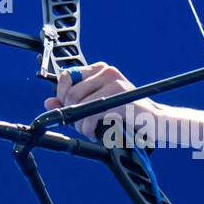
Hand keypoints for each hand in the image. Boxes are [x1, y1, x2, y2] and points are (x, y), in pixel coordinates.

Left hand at [46, 63, 162, 142]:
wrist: (155, 122)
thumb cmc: (126, 115)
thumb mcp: (96, 107)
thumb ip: (72, 103)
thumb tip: (48, 102)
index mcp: (101, 69)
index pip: (67, 76)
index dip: (62, 96)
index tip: (69, 110)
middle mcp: (107, 72)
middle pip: (71, 94)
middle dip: (72, 115)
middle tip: (83, 126)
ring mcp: (115, 83)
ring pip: (79, 105)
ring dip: (81, 125)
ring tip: (91, 131)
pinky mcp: (119, 99)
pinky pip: (90, 115)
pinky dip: (89, 129)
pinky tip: (96, 133)